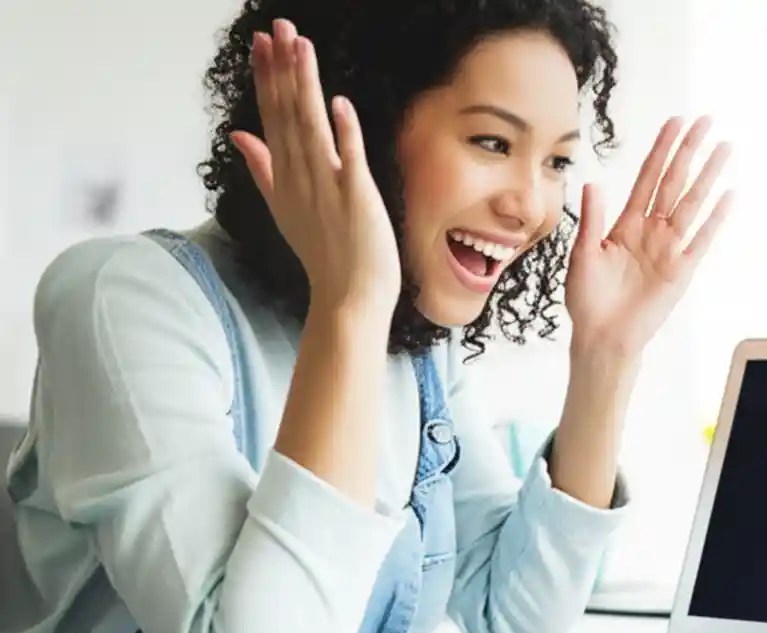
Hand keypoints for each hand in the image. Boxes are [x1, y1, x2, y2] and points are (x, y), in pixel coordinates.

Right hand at [229, 19, 400, 316]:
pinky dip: (344, 132)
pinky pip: (349, 160)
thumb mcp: (283, 207)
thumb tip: (239, 134)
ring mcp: (326, 189)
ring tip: (301, 46)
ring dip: (306, 86)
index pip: (272, 118)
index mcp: (283, 178)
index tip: (262, 43)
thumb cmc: (324, 255)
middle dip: (282, 69)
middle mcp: (299, 179)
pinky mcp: (355, 200)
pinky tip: (339, 102)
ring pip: (312, 128)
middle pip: (287, 115)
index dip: (267, 78)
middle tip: (278, 27)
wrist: (348, 298)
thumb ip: (262, 168)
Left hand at [565, 116, 733, 357]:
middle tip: (706, 121)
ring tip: (724, 148)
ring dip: (708, 175)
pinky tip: (728, 195)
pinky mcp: (680, 271)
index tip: (675, 123)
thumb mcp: (582, 254)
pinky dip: (715, 218)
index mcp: (626, 224)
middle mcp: (651, 231)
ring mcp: (668, 249)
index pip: (648, 177)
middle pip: (674, 182)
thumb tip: (594, 183)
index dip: (662, 149)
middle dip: (689, 151)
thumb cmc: (588, 300)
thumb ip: (591, 219)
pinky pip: (701, 240)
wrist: (601, 338)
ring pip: (691, 203)